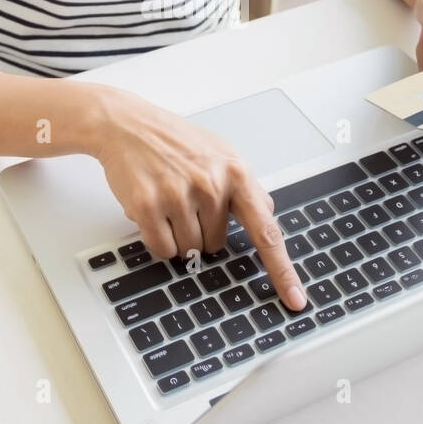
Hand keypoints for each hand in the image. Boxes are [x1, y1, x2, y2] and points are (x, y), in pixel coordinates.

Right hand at [90, 88, 306, 310]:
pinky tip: (154, 211)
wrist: (128, 126)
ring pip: (189, 249)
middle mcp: (211, 184)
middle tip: (187, 199)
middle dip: (202, 230)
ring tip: (168, 200)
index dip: (282, 269)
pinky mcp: (148, 206)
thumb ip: (245, 187)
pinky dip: (158, 238)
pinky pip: (163, 249)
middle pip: (217, 244)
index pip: (266, 231)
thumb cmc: (175, 141)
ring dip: (178, 234)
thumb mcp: (221, 154)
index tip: (294, 298)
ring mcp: (179, 195)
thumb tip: (266, 215)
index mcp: (236, 173)